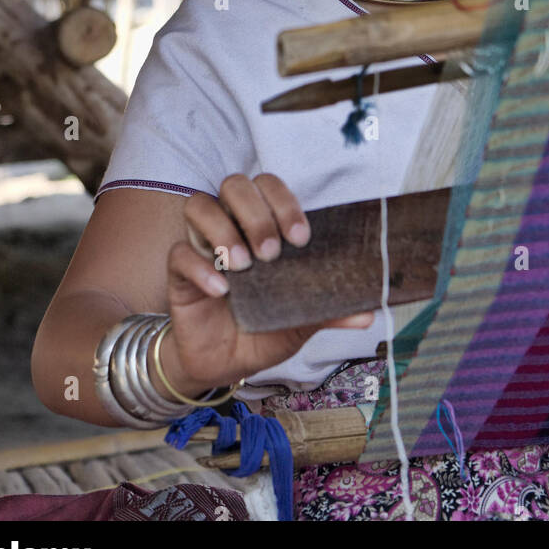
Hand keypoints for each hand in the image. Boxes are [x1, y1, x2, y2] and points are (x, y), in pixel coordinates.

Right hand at [163, 173, 372, 395]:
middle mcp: (231, 225)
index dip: (284, 202)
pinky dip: (200, 267)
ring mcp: (203, 245)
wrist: (225, 364)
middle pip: (234, 184)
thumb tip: (369, 315)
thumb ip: (328, 311)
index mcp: (263, 225)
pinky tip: (222, 290)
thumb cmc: (263, 329)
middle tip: (271, 253)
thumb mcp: (300, 321)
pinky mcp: (179, 272)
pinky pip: (179, 252)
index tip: (301, 238)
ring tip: (244, 266)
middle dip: (255, 213)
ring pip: (200, 204)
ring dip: (224, 230)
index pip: (269, 186)